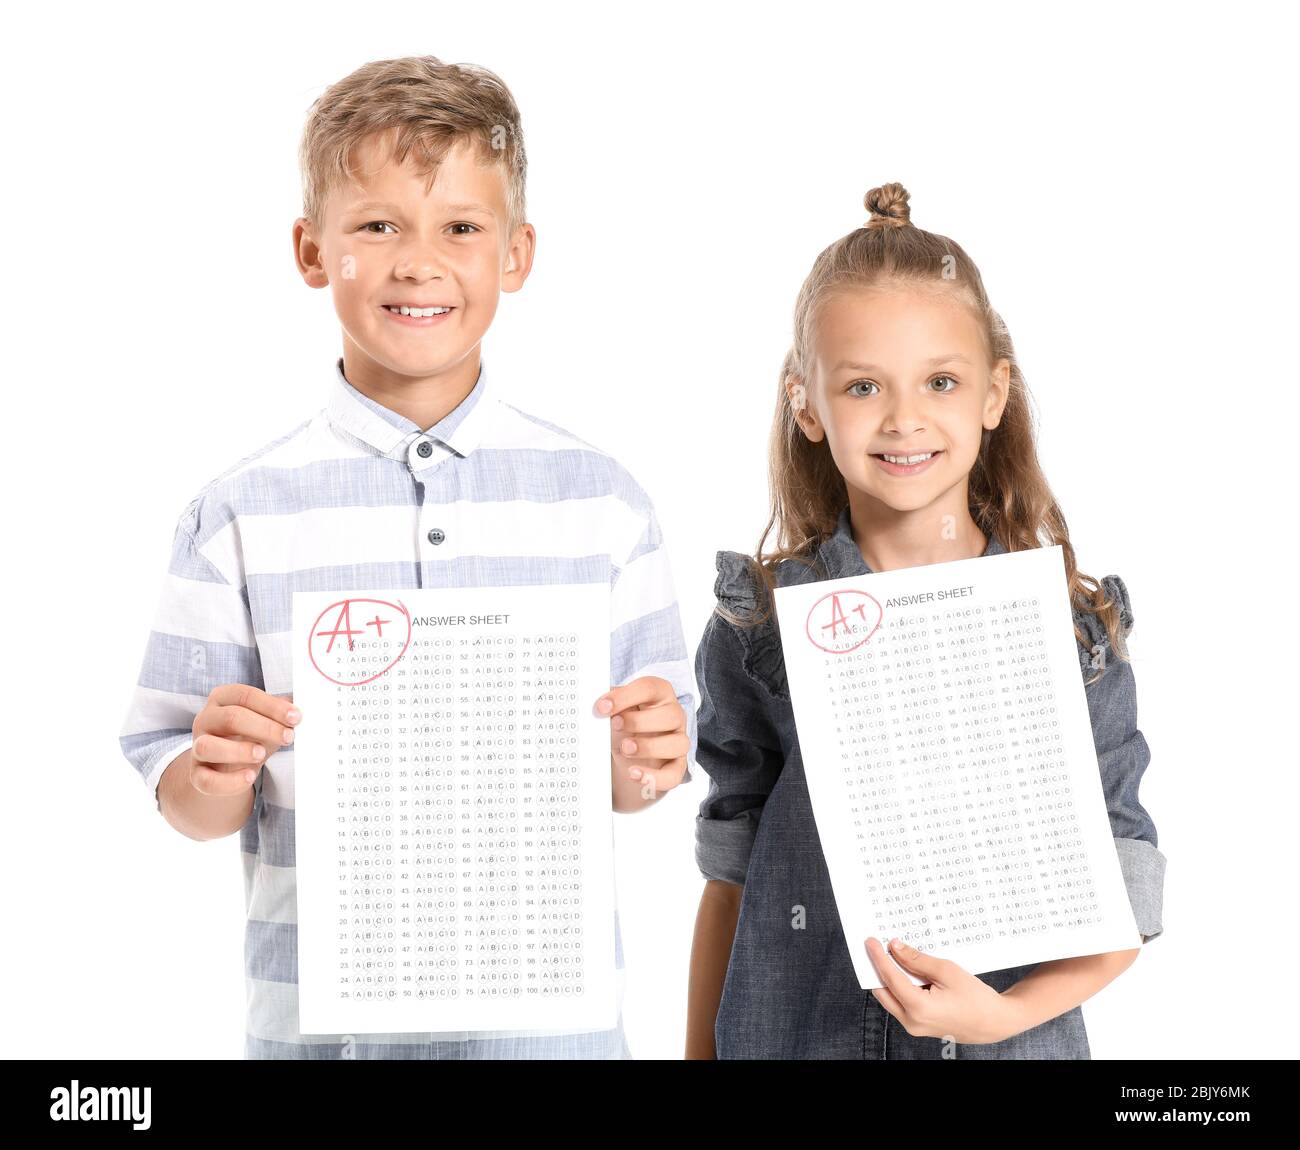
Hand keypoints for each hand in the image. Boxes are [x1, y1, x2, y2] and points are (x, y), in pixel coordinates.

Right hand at [190, 684, 301, 796]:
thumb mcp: (266, 722)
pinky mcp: (197, 775)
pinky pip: (207, 780)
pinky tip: (250, 777)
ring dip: (239, 750)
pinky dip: (229, 781)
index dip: (272, 706)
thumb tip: (299, 709)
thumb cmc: (250, 737)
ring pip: (208, 746)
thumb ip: (280, 714)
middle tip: (288, 737)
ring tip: (262, 754)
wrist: (228, 768)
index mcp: (222, 698)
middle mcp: (205, 719)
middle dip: (265, 727)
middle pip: (231, 718)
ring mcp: (197, 747)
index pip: (245, 695)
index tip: (296, 717)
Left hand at [595, 676, 689, 801]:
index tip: (602, 707)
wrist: (627, 756)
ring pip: (678, 743)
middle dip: (639, 721)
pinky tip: (633, 774)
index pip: (649, 688)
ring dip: (649, 747)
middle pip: (670, 714)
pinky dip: (654, 777)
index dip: (625, 696)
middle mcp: (674, 715)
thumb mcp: (616, 711)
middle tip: (615, 725)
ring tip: (625, 748)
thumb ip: (610, 706)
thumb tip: (598, 705)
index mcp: (659, 695)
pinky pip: (673, 775)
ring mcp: (678, 741)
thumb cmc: (624, 726)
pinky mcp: (676, 766)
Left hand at [865, 937, 1023, 1045]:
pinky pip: (901, 1004)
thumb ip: (917, 960)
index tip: (870, 941)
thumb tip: (895, 948)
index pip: (890, 978)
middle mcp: (912, 1022)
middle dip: (877, 968)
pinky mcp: (918, 1026)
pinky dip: (899, 987)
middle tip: (876, 947)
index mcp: (919, 1008)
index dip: (878, 957)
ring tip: (892, 955)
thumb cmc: (975, 997)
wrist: (994, 1022)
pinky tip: (905, 971)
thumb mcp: (946, 971)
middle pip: (882, 991)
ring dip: (888, 978)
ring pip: (890, 998)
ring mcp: (914, 1027)